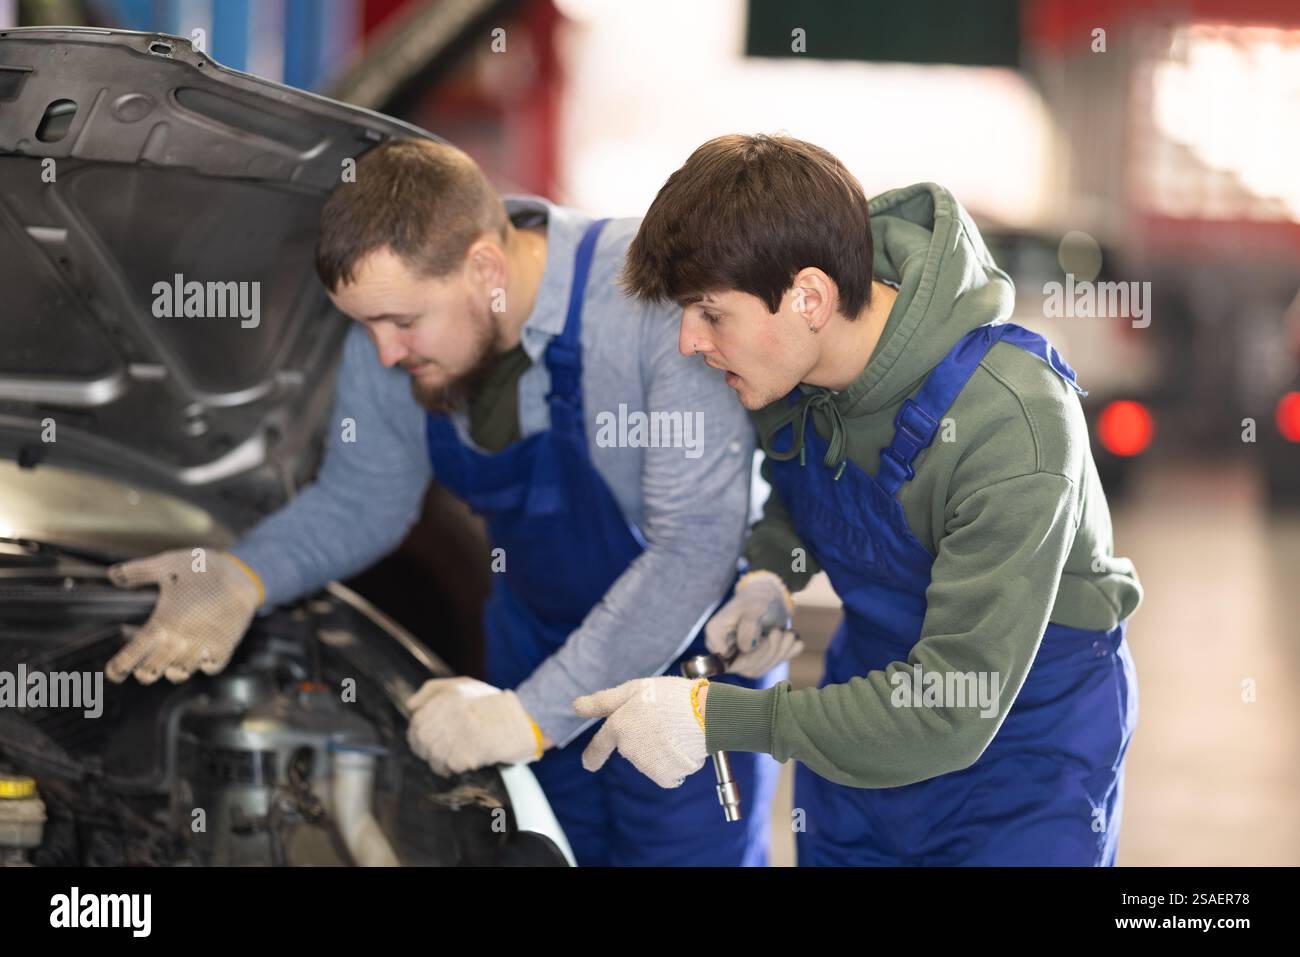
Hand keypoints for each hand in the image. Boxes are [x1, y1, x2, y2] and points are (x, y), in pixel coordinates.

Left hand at [105, 549, 262, 683]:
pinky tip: (199, 653)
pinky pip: (208, 668)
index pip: (132, 656)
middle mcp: (181, 640)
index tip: (112, 673)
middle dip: (142, 671)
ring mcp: (204, 647)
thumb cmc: (204, 569)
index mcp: (163, 622)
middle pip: (151, 672)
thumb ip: (137, 571)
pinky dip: (202, 665)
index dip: (118, 668)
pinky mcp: (224, 648)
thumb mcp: (166, 564)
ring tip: (169, 657)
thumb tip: (112, 574)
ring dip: (170, 668)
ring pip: (178, 674)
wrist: (243, 575)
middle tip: (141, 663)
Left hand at [406, 677, 541, 775]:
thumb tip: (410, 706)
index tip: (422, 741)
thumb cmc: (494, 704)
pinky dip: (453, 768)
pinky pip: (449, 767)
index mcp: (449, 697)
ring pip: (433, 756)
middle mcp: (452, 714)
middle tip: (436, 754)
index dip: (417, 735)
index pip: (417, 721)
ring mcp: (460, 735)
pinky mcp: (469, 754)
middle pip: (421, 740)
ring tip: (453, 759)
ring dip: (439, 762)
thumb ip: (433, 690)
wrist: (526, 722)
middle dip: (425, 750)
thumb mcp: (465, 685)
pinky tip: (465, 762)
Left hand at [573, 676, 707, 787]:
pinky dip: (676, 762)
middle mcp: (628, 749)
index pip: (600, 745)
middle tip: (665, 721)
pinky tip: (684, 746)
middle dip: (644, 739)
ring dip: (662, 749)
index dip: (593, 754)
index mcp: (618, 726)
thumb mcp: (634, 689)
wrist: (705, 715)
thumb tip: (575, 707)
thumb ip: (603, 701)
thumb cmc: (671, 697)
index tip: (589, 764)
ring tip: (678, 730)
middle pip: (633, 748)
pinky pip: (668, 772)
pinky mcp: (665, 776)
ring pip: (651, 760)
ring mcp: (646, 765)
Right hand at [705, 570, 799, 676]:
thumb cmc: (757, 599)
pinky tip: (794, 642)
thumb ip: (749, 625)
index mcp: (716, 636)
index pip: (727, 661)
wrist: (769, 598)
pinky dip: (786, 654)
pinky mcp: (756, 661)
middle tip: (780, 631)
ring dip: (779, 652)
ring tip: (789, 634)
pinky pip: (770, 666)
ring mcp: (740, 658)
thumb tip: (746, 648)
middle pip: (745, 668)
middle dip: (768, 651)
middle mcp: (725, 650)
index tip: (767, 636)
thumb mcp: (754, 607)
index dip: (750, 656)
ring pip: (759, 670)